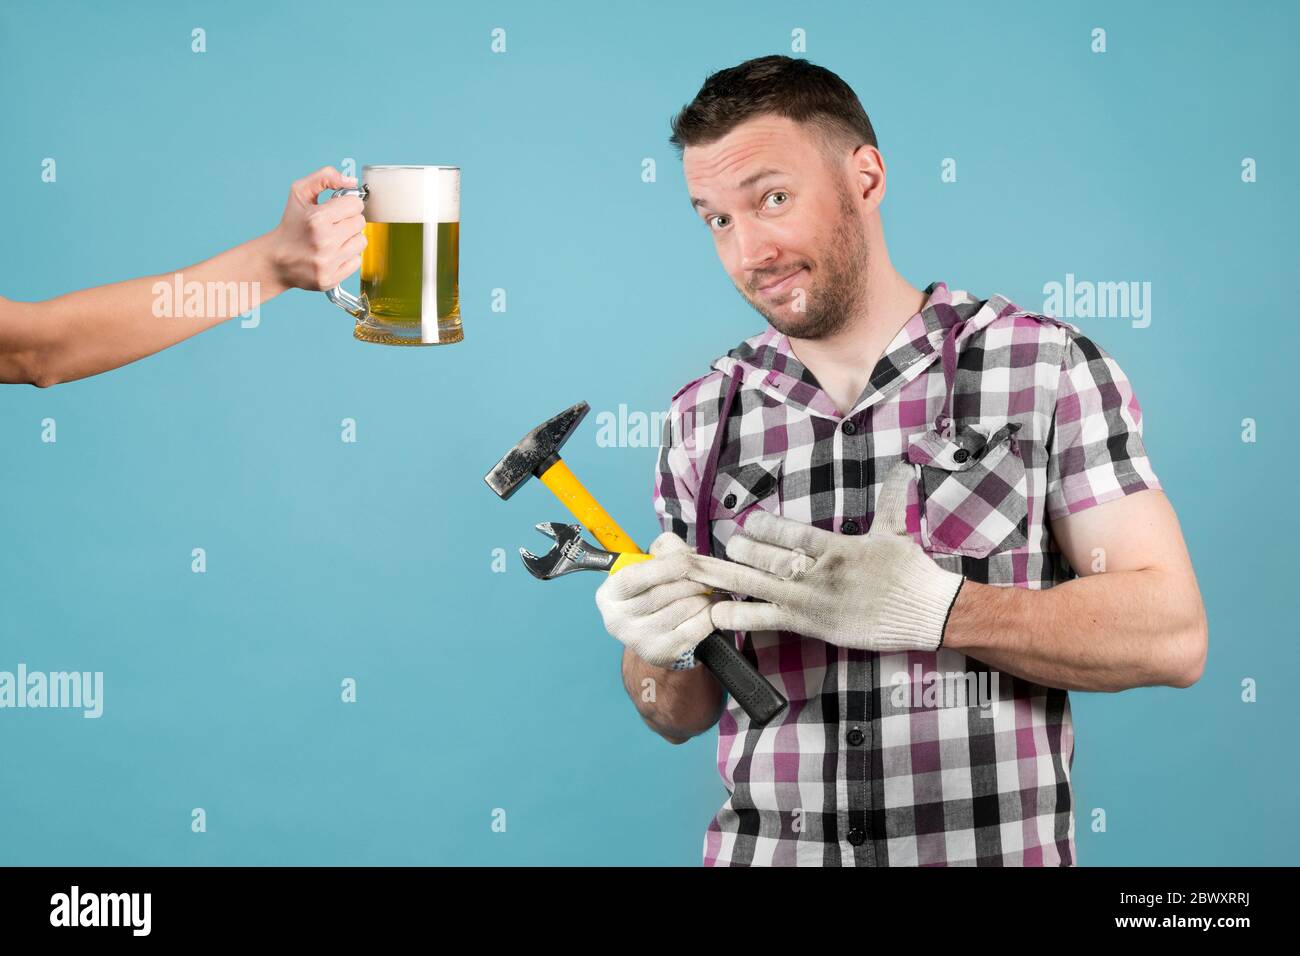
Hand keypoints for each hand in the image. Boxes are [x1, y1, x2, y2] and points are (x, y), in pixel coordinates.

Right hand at [266, 166, 366, 290]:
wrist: (276, 260)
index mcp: (317, 218)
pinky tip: (332, 254)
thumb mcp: (299, 192)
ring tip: (333, 239)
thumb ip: (325, 177)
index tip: (338, 209)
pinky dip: (347, 257)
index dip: (347, 204)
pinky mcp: (331, 279)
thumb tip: (352, 182)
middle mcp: (324, 241)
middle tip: (333, 225)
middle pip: (360, 223)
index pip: (356, 204)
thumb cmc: (291, 224)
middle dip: (348, 221)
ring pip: (361, 242)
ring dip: (350, 239)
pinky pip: (357, 261)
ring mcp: (328, 262)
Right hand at [595, 531, 717, 667]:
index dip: (667, 566)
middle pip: (663, 594)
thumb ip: (667, 549)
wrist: (653, 635)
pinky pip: (695, 628)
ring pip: (683, 608)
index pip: (636, 577)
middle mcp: (617, 620)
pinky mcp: (661, 654)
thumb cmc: (652, 592)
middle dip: (692, 581)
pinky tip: (708, 608)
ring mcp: (638, 640)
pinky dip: (708, 614)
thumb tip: (688, 553)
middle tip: (708, 576)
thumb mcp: (651, 564)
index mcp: (609, 594)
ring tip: (707, 592)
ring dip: (702, 597)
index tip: (690, 561)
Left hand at [685, 461, 963, 651]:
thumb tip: (903, 467)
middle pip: (768, 559)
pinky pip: (769, 620)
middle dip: (740, 551)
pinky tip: (717, 614)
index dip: (764, 527)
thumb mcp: (896, 532)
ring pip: (760, 588)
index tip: (747, 523)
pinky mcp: (812, 626)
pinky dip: (741, 617)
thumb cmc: (910, 572)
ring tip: (699, 574)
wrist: (928, 613)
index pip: (791, 533)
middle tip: (722, 544)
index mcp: (836, 547)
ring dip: (728, 579)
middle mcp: (819, 573)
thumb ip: (890, 499)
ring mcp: (812, 602)